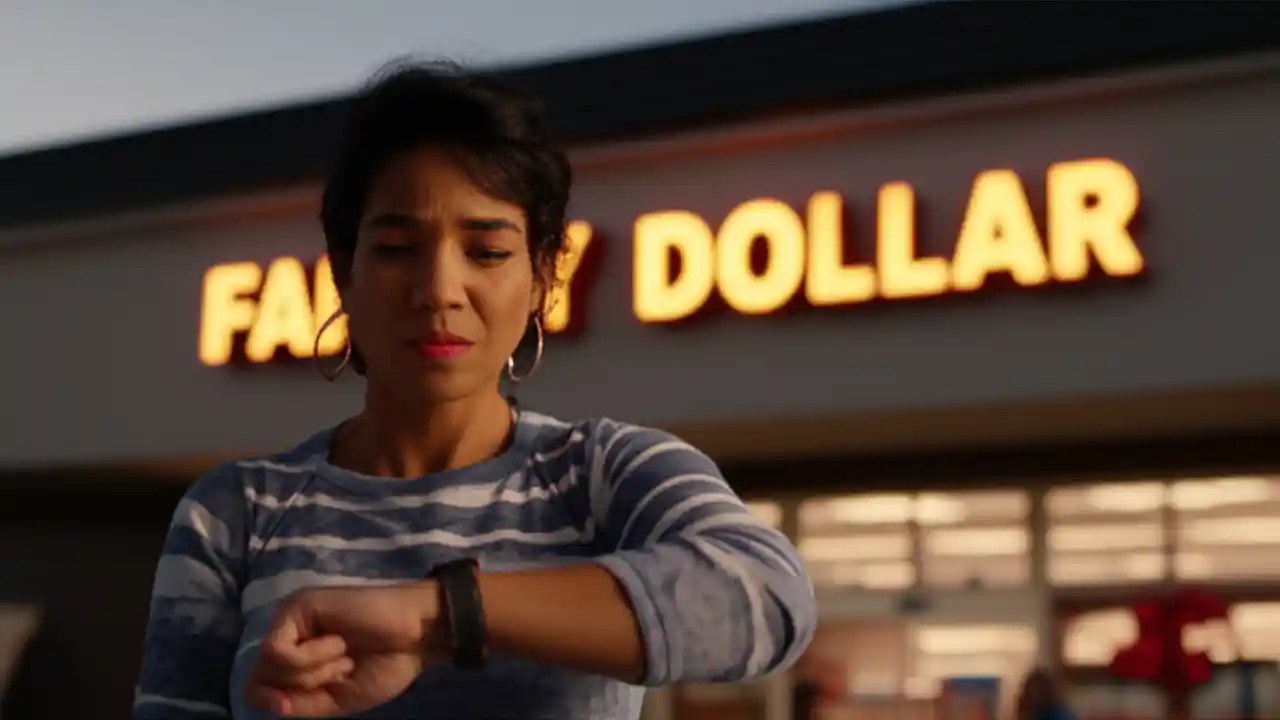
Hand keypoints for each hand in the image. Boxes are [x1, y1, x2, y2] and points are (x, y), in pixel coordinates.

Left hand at [245, 581, 448, 717]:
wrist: (415, 636)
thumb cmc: (384, 665)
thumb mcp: (336, 700)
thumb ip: (299, 704)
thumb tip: (268, 702)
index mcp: (296, 658)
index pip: (259, 688)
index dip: (278, 702)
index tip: (318, 695)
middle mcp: (288, 635)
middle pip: (259, 677)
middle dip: (302, 686)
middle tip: (340, 670)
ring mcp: (291, 618)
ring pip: (268, 664)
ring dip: (311, 671)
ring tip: (343, 654)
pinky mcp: (298, 606)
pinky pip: (278, 650)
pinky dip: (309, 658)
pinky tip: (338, 643)